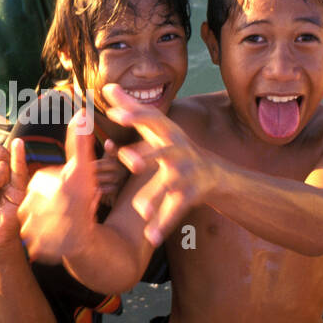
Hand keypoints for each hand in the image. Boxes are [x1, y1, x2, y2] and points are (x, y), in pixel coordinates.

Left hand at [17, 110, 98, 262]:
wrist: (88, 239)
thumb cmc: (86, 200)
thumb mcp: (84, 167)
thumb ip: (79, 141)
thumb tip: (80, 113)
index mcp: (39, 182)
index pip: (40, 183)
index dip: (55, 189)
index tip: (68, 194)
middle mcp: (29, 204)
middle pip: (35, 201)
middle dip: (50, 206)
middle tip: (66, 210)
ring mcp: (30, 226)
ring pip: (32, 219)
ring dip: (46, 223)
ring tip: (62, 224)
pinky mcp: (31, 244)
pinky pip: (33, 239)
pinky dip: (44, 240)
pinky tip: (57, 236)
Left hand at [102, 84, 211, 245]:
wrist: (215, 175)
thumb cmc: (174, 147)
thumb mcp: (157, 128)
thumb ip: (131, 108)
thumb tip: (108, 86)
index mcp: (168, 133)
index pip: (151, 120)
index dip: (135, 114)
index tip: (115, 112)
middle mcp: (179, 150)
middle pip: (163, 152)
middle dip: (147, 156)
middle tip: (129, 162)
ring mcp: (187, 174)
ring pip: (171, 186)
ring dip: (156, 197)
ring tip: (141, 211)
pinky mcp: (191, 195)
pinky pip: (176, 211)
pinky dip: (164, 224)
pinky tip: (152, 237)